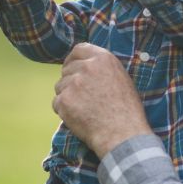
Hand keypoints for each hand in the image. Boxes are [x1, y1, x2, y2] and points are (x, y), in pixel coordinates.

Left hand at [53, 43, 151, 157]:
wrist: (122, 134)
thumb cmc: (126, 111)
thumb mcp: (121, 79)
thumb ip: (102, 68)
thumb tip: (85, 65)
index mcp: (103, 58)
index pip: (79, 49)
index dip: (74, 60)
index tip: (73, 68)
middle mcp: (87, 67)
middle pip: (67, 70)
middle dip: (71, 82)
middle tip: (83, 98)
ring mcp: (73, 83)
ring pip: (60, 86)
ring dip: (67, 97)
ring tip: (84, 110)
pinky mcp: (64, 100)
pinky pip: (57, 103)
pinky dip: (64, 111)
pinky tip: (79, 118)